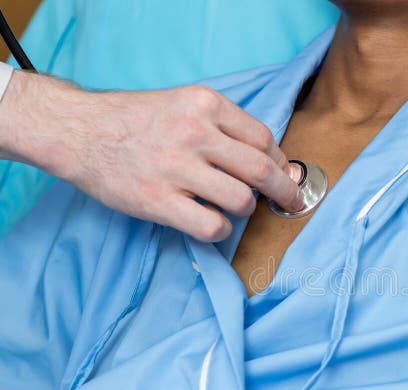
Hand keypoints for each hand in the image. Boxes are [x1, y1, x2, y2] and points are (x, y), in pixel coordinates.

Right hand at [0, 70, 302, 241]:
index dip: (281, 162)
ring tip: (233, 207)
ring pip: (241, 200)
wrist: (78, 130)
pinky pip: (211, 225)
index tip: (284, 175)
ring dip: (246, 209)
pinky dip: (220, 230)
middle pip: (262, 170)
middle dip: (285, 191)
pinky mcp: (158, 200)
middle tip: (291, 203)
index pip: (263, 139)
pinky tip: (211, 223)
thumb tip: (271, 159)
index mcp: (205, 104)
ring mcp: (175, 168)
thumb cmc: (135, 120)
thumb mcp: (182, 103)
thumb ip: (223, 126)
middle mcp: (194, 133)